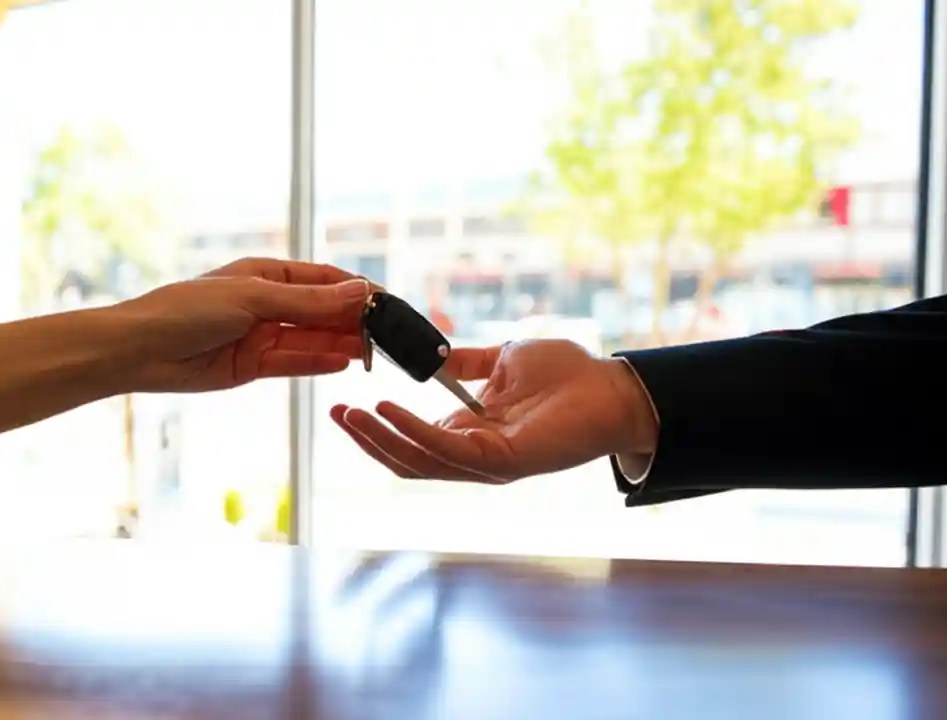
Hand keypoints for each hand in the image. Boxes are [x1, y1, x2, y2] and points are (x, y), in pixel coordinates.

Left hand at [108, 257, 369, 391]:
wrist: (140, 350)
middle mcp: (268, 304)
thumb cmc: (186, 309)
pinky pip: (294, 362)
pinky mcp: (253, 366)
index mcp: (266, 274)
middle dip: (353, 320)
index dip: (355, 290)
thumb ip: (307, 302)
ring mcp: (262, 336)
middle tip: (387, 333)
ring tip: (373, 351)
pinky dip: (319, 362)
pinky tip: (345, 362)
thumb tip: (357, 293)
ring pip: (312, 339)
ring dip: (342, 344)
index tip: (385, 302)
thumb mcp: (252, 297)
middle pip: (322, 311)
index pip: (323, 279)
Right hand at [330, 339, 658, 482]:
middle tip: (332, 414)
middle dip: (364, 440)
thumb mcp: (502, 359)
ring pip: (417, 462)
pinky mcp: (502, 462)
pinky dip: (411, 431)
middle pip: (404, 461)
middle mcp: (473, 457)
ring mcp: (486, 464)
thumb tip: (429, 354)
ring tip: (349, 414)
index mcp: (469, 435)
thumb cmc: (568, 374)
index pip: (410, 443)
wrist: (614, 386)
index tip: (342, 404)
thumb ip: (464, 363)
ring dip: (378, 439)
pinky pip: (445, 450)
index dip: (374, 429)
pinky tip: (386, 409)